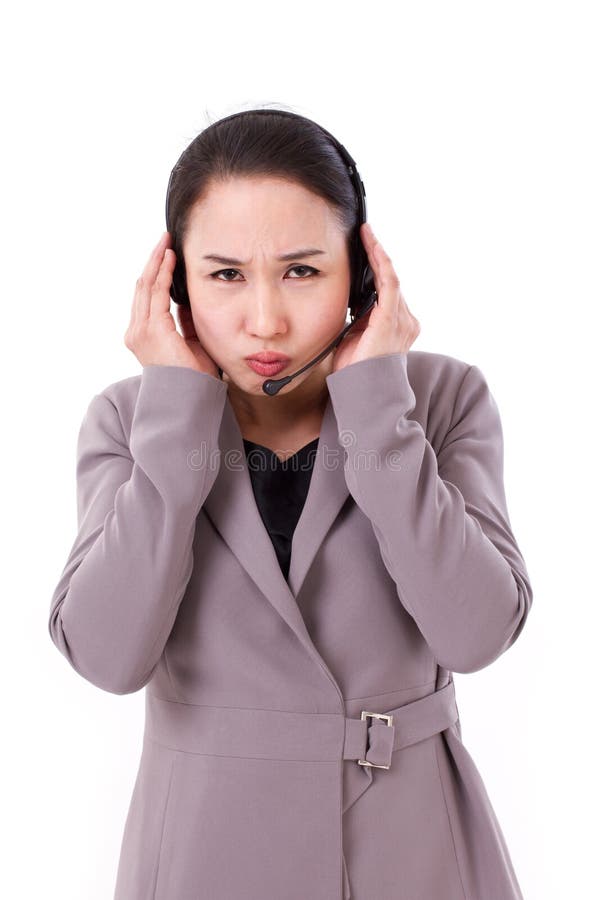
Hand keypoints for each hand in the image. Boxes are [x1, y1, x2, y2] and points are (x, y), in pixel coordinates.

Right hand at [124, 232, 219, 377]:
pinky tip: (170, 257)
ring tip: (166, 241)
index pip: (147, 298)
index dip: (155, 274)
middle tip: (165, 239)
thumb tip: (188, 301)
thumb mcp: (190, 343)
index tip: (166, 256)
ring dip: (156, 261)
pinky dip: (162, 272)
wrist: (191, 399)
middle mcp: (137, 332)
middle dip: (153, 261)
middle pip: (142, 287)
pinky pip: (156, 292)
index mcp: (144, 337)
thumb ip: (185, 322)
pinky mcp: (152, 329)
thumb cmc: (194, 379)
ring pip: (146, 285)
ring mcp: (141, 331)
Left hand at [331, 223, 419, 372]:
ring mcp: (403, 319)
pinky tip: (370, 244)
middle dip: (376, 255)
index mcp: (398, 325)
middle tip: (363, 233)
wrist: (362, 392)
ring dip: (377, 253)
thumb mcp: (355, 338)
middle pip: (390, 280)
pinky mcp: (392, 318)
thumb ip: (357, 318)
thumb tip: (347, 301)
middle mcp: (406, 320)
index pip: (388, 289)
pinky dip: (380, 261)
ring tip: (365, 233)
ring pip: (390, 277)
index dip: (378, 266)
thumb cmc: (356, 371)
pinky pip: (389, 281)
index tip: (366, 245)